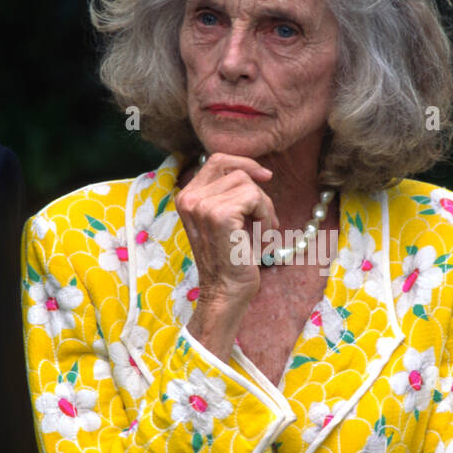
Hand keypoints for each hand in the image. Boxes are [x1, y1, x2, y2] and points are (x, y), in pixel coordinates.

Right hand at [176, 153, 276, 354]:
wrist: (226, 292)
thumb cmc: (230, 258)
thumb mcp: (224, 219)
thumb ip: (228, 194)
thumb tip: (255, 170)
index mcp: (186, 197)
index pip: (216, 160)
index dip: (244, 163)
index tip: (265, 177)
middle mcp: (188, 198)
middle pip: (236, 171)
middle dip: (258, 192)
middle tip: (267, 218)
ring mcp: (201, 205)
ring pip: (248, 184)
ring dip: (264, 207)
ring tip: (263, 231)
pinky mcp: (219, 215)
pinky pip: (254, 198)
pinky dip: (266, 215)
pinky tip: (263, 236)